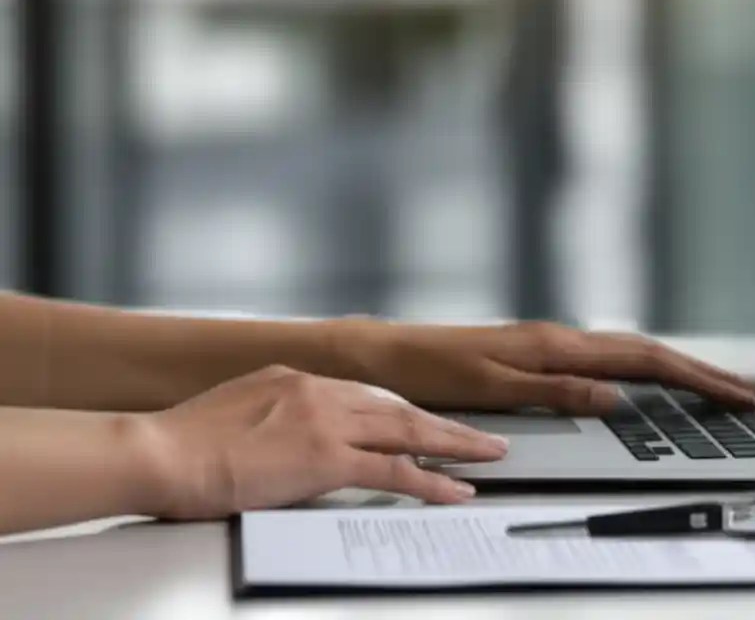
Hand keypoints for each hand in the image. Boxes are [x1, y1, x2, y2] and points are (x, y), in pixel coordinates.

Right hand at [141, 365, 507, 518]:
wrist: (155, 452)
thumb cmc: (179, 444)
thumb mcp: (233, 413)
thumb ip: (270, 418)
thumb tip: (284, 440)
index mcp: (294, 378)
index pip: (365, 395)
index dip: (402, 412)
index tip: (427, 422)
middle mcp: (317, 390)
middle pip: (398, 406)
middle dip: (444, 423)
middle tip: (480, 435)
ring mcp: (324, 420)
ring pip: (408, 429)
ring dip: (454, 444)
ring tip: (487, 455)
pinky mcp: (325, 456)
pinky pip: (394, 470)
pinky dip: (431, 480)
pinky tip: (454, 489)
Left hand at [336, 320, 754, 414]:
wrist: (387, 354)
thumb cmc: (432, 370)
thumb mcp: (493, 388)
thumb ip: (557, 391)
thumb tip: (616, 396)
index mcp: (556, 345)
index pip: (644, 360)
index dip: (695, 378)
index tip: (734, 394)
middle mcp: (561, 338)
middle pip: (649, 351)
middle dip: (702, 372)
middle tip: (747, 393)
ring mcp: (553, 342)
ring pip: (632, 352)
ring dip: (678, 369)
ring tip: (715, 385)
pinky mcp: (541, 352)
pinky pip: (610, 358)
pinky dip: (645, 368)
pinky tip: (651, 379)